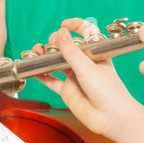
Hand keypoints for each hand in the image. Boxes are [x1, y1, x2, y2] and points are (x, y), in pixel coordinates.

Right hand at [29, 19, 142, 139]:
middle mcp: (85, 64)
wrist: (111, 118)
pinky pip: (50, 80)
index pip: (86, 33)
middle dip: (55, 42)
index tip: (63, 24)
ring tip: (36, 52)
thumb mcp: (88, 67)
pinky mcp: (67, 90)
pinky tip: (31, 69)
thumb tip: (60, 32)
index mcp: (96, 53)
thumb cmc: (109, 92)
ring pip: (56, 62)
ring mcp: (75, 77)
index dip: (76, 26)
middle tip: (50, 44)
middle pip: (67, 47)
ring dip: (45, 56)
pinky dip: (40, 74)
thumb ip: (71, 51)